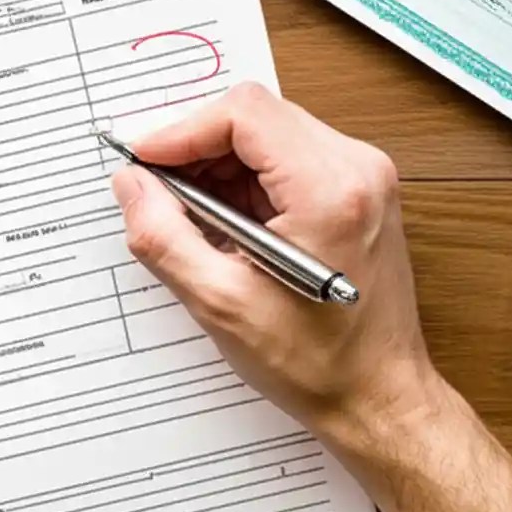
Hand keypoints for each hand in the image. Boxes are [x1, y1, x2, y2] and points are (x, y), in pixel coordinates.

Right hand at [110, 83, 511, 511]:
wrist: (379, 397)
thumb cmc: (319, 363)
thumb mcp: (221, 303)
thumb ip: (164, 236)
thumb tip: (132, 184)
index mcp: (330, 191)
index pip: (243, 114)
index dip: (181, 130)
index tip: (143, 161)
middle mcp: (357, 170)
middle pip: (254, 115)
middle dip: (195, 146)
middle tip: (157, 189)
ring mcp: (363, 176)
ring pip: (267, 131)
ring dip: (217, 163)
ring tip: (191, 215)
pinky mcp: (357, 189)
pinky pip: (285, 155)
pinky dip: (243, 177)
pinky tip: (224, 221)